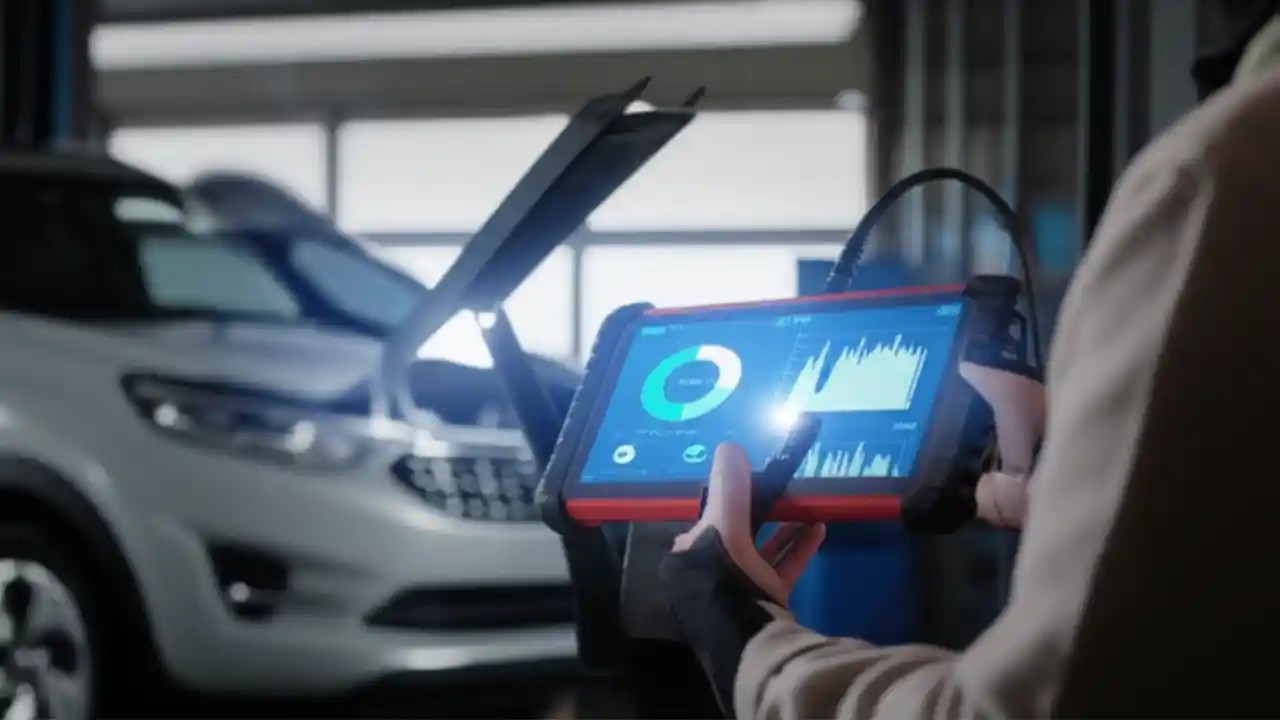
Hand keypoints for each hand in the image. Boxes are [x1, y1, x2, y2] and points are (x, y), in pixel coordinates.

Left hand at [660, 442, 826, 715]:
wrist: (748, 640)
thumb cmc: (725, 578)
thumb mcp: (725, 527)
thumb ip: (730, 488)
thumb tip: (730, 446)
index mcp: (687, 558)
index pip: (705, 521)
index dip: (727, 500)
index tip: (750, 480)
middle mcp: (707, 575)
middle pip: (735, 535)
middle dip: (760, 512)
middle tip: (780, 489)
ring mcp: (737, 591)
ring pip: (761, 551)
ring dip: (784, 527)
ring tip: (805, 505)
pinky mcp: (764, 603)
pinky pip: (782, 569)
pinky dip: (798, 548)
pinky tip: (818, 528)